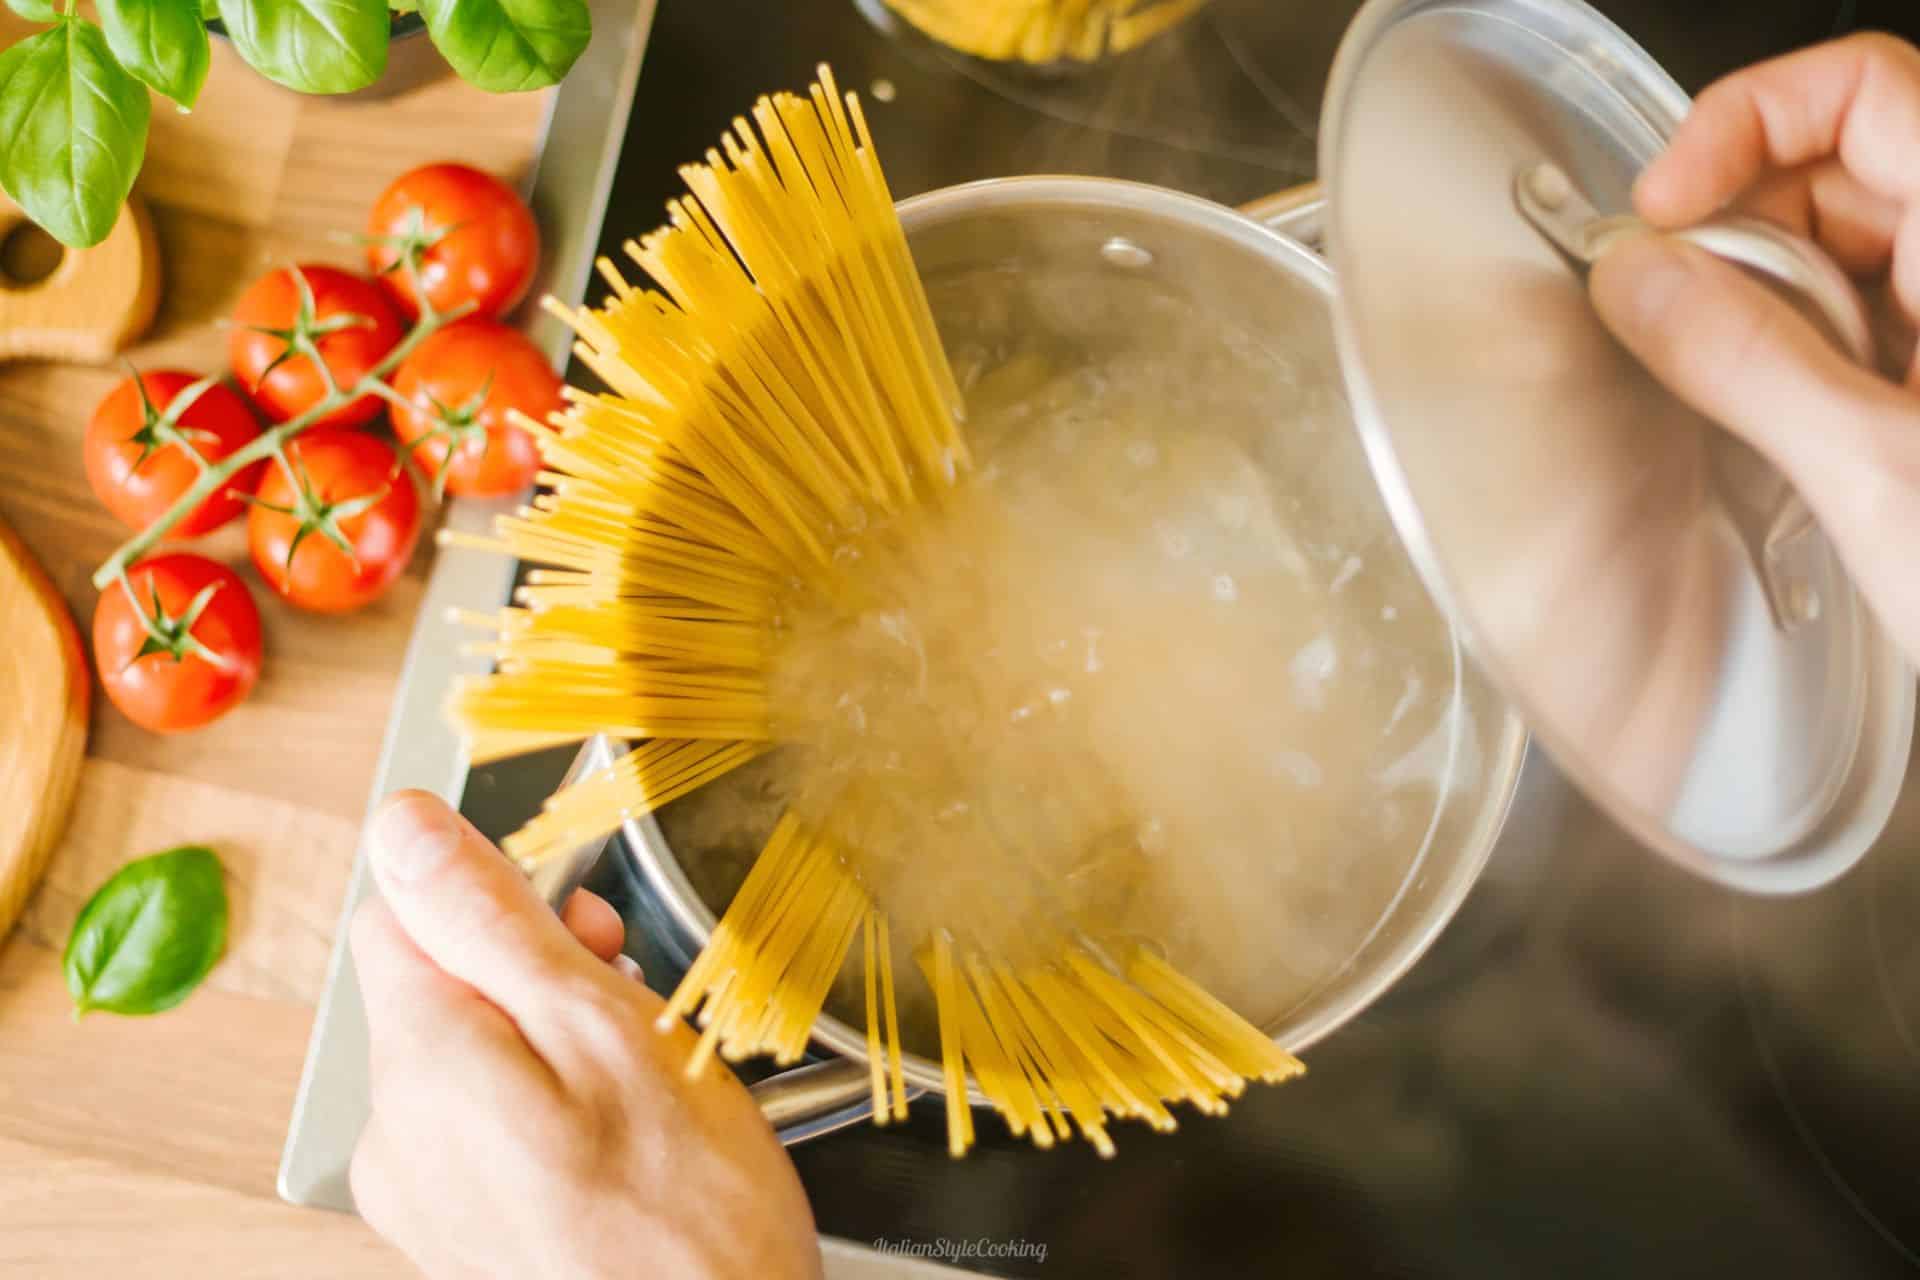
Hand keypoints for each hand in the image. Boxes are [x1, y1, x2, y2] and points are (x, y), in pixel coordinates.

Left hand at [348, 791, 821, 1279]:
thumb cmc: (688, 1217)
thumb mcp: (608, 1029)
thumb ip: (494, 923)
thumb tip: (404, 827)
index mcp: (424, 1066)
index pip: (402, 910)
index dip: (498, 899)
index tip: (583, 937)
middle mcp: (395, 1134)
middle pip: (438, 984)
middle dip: (534, 973)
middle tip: (629, 1007)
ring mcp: (422, 1192)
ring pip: (470, 1052)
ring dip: (549, 1040)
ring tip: (635, 1083)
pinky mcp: (458, 1228)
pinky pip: (485, 1122)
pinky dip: (547, 1105)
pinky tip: (616, 1137)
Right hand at [1589, 33, 1919, 665]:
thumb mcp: (1877, 475)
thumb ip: (1749, 364)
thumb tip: (1639, 281)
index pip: (1860, 91)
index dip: (1745, 123)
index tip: (1662, 209)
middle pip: (1837, 167)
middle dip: (1735, 228)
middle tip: (1670, 309)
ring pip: (1838, 250)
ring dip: (1759, 302)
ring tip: (1735, 387)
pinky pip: (1854, 324)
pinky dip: (1793, 355)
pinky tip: (1778, 422)